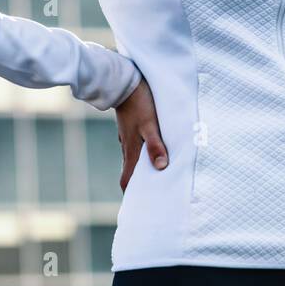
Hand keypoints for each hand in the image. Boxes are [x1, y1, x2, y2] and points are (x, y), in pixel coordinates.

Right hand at [114, 77, 168, 191]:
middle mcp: (127, 146)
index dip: (132, 193)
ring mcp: (127, 137)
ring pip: (134, 158)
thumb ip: (155, 145)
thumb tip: (160, 167)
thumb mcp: (151, 124)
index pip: (127, 179)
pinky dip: (144, 153)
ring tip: (158, 173)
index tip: (141, 203)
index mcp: (131, 150)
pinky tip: (154, 150)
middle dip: (140, 183)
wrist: (123, 82)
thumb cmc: (139, 103)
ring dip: (143, 167)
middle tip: (154, 191)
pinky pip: (136, 145)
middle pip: (131, 171)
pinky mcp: (129, 128)